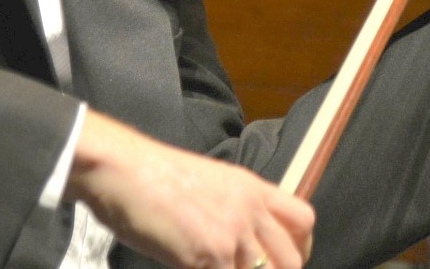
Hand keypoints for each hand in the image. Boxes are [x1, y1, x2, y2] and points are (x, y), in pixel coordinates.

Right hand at [66, 111, 313, 268]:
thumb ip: (234, 207)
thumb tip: (242, 241)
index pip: (304, 220)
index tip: (284, 262)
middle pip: (291, 259)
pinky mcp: (208, 255)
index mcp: (253, 189)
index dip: (300, 247)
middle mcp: (249, 211)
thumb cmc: (156, 178)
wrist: (125, 170)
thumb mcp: (212, 182)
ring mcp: (231, 235)